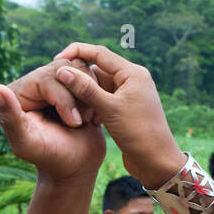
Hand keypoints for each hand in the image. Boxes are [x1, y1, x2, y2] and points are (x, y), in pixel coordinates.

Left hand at [0, 60, 106, 184]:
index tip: (73, 123)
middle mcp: (34, 82)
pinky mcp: (73, 85)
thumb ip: (10, 118)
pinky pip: (91, 73)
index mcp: (18, 92)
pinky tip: (92, 116)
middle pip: (66, 68)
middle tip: (80, 122)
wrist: (75, 167)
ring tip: (86, 119)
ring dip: (90, 94)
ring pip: (80, 68)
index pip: (48, 77)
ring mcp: (55, 82)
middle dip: (78, 97)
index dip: (65, 99)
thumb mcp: (27, 143)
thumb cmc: (51, 158)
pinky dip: (98, 93)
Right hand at [51, 43, 184, 188]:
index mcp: (132, 72)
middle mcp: (132, 79)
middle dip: (79, 73)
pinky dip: (92, 102)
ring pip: (100, 85)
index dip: (76, 51)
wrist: (156, 161)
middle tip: (57, 80)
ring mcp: (129, 94)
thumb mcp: (109, 109)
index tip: (57, 58)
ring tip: (65, 97)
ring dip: (84, 90)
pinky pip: (104, 98)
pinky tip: (80, 112)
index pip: (99, 53)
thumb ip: (86, 89)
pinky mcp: (125, 108)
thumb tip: (63, 70)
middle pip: (99, 67)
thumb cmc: (137, 133)